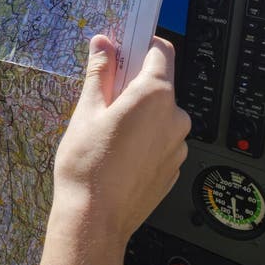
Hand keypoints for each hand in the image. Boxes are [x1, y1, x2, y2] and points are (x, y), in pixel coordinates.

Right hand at [41, 35, 189, 264]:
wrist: (94, 220)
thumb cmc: (87, 165)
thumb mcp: (86, 111)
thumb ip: (99, 72)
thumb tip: (103, 43)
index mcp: (155, 95)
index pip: (161, 51)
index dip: (141, 45)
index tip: (123, 49)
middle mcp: (175, 118)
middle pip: (159, 85)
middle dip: (134, 86)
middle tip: (103, 99)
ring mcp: (178, 145)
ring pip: (159, 116)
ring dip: (139, 115)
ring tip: (107, 134)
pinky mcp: (173, 168)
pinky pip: (160, 142)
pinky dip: (143, 140)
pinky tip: (117, 155)